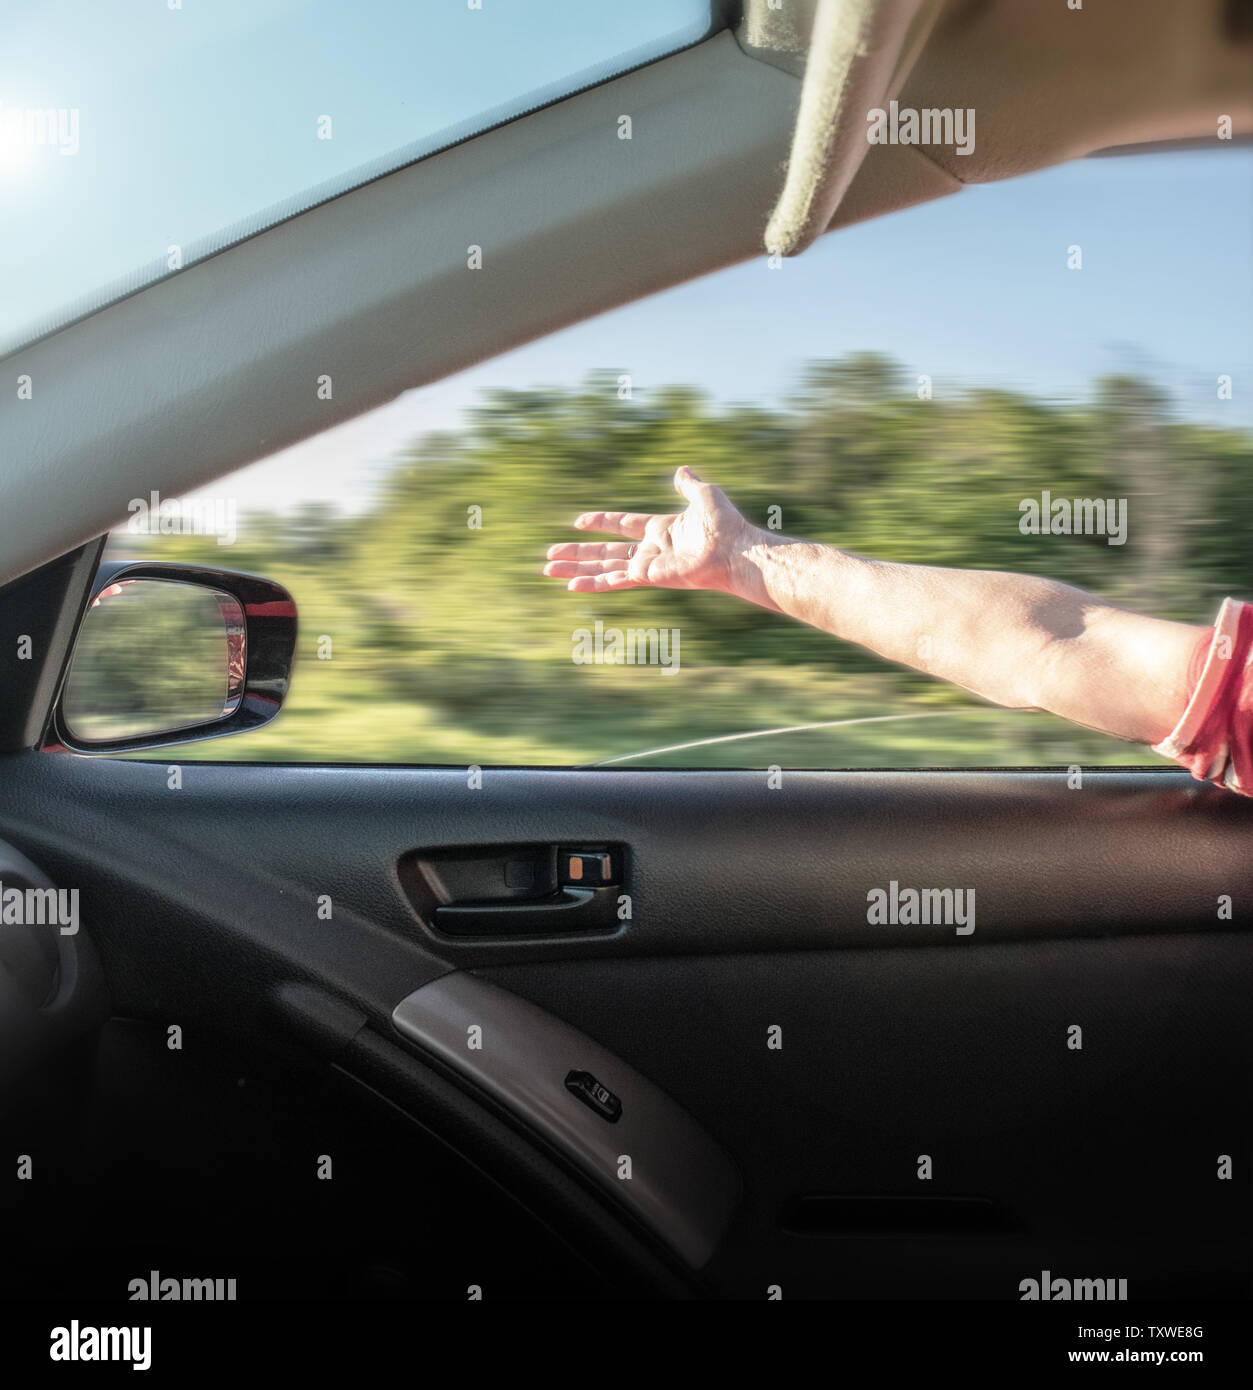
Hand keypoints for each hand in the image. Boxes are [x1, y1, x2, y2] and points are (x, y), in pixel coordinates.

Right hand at [543, 467, 759, 594]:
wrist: (734, 550)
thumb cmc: (724, 525)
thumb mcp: (704, 495)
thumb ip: (688, 485)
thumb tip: (681, 469)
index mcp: (661, 529)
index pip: (623, 525)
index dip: (601, 523)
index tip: (579, 521)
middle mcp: (650, 550)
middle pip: (605, 550)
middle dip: (577, 552)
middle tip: (550, 555)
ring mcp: (647, 566)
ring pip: (603, 567)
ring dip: (575, 568)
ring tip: (548, 569)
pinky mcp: (648, 577)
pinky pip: (614, 580)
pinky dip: (592, 582)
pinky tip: (571, 585)